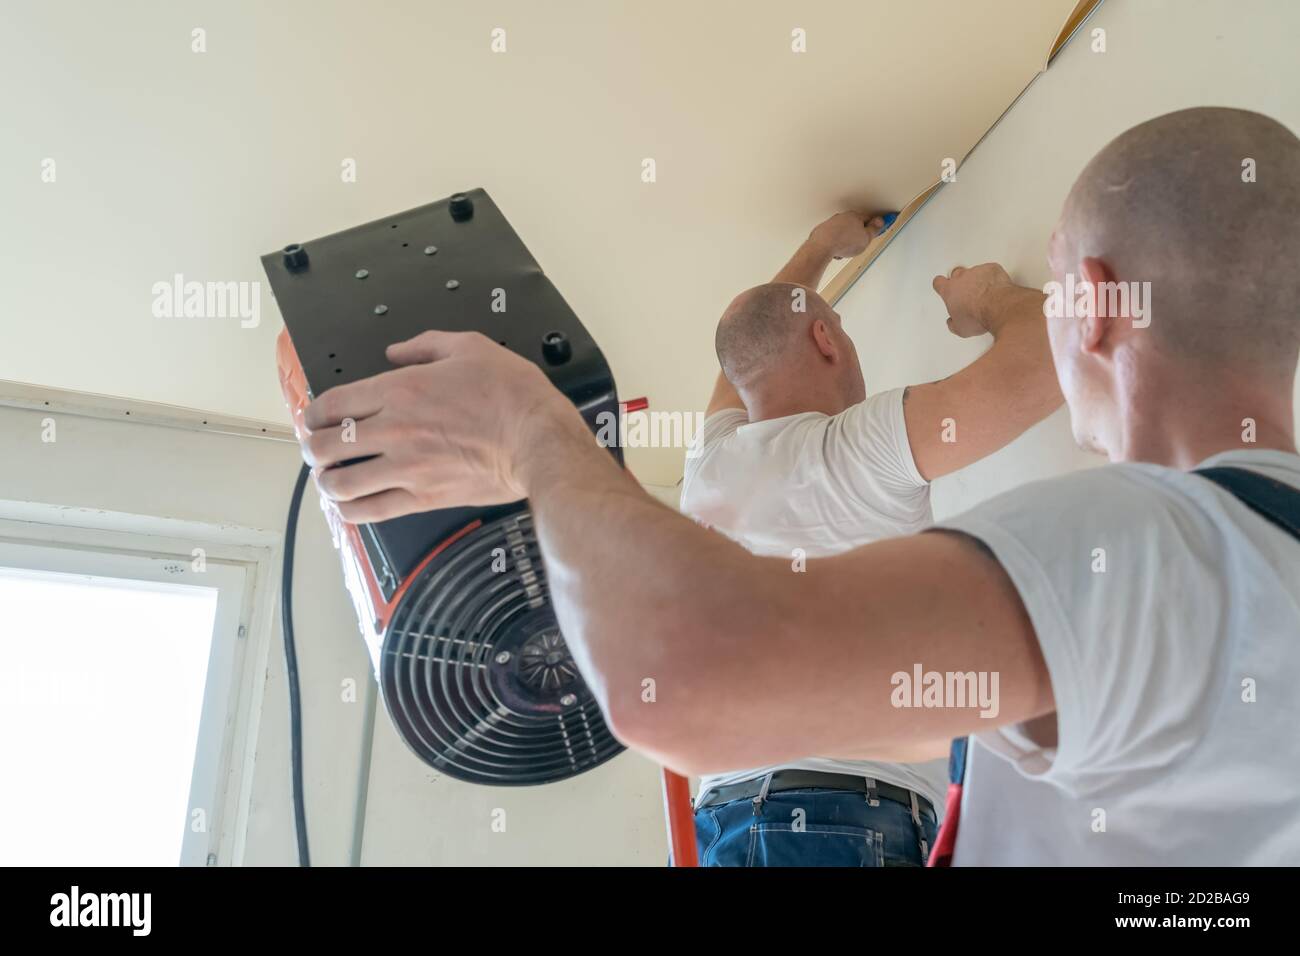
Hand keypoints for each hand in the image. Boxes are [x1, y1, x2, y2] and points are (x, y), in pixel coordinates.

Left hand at [299, 331, 584, 522]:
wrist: (539, 442)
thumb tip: (397, 351)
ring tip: (329, 480)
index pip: (334, 404)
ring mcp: (407, 468)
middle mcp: (395, 431)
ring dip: (327, 483)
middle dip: (315, 448)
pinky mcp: (423, 498)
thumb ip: (426, 345)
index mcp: (401, 390)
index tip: (314, 418)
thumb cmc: (512, 395)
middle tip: (318, 449)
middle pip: (329, 446)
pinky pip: (372, 511)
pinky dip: (351, 512)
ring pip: (342, 484)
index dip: (313, 413)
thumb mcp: (471, 348)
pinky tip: (348, 508)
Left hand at [809, 211, 884, 259]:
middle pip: (853, 225)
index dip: (873, 226)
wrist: (821, 247)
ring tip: (845, 251)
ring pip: (842, 232)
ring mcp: (831, 223)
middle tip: (859, 245)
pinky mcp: (821, 231)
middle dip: (857, 235)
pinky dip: (834, 244)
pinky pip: (832, 238)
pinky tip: (835, 252)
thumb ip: (874, 229)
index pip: (868, 219)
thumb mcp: (866, 238)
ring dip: (845, 240)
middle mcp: (842, 217)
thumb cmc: (843, 242)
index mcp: (854, 216)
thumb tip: (880, 221)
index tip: (876, 230)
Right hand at [931, 263, 1014, 336]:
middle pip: (956, 273)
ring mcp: (977, 271)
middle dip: (960, 281)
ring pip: (975, 272)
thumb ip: (953, 322)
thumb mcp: (961, 329)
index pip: (938, 282)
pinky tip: (996, 287)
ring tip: (985, 292)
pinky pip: (991, 270)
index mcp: (950, 291)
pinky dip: (992, 277)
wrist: (999, 308)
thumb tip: (952, 323)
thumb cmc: (979, 316)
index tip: (943, 286)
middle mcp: (962, 278)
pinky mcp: (992, 269)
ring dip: (978, 280)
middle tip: (966, 291)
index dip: (941, 285)